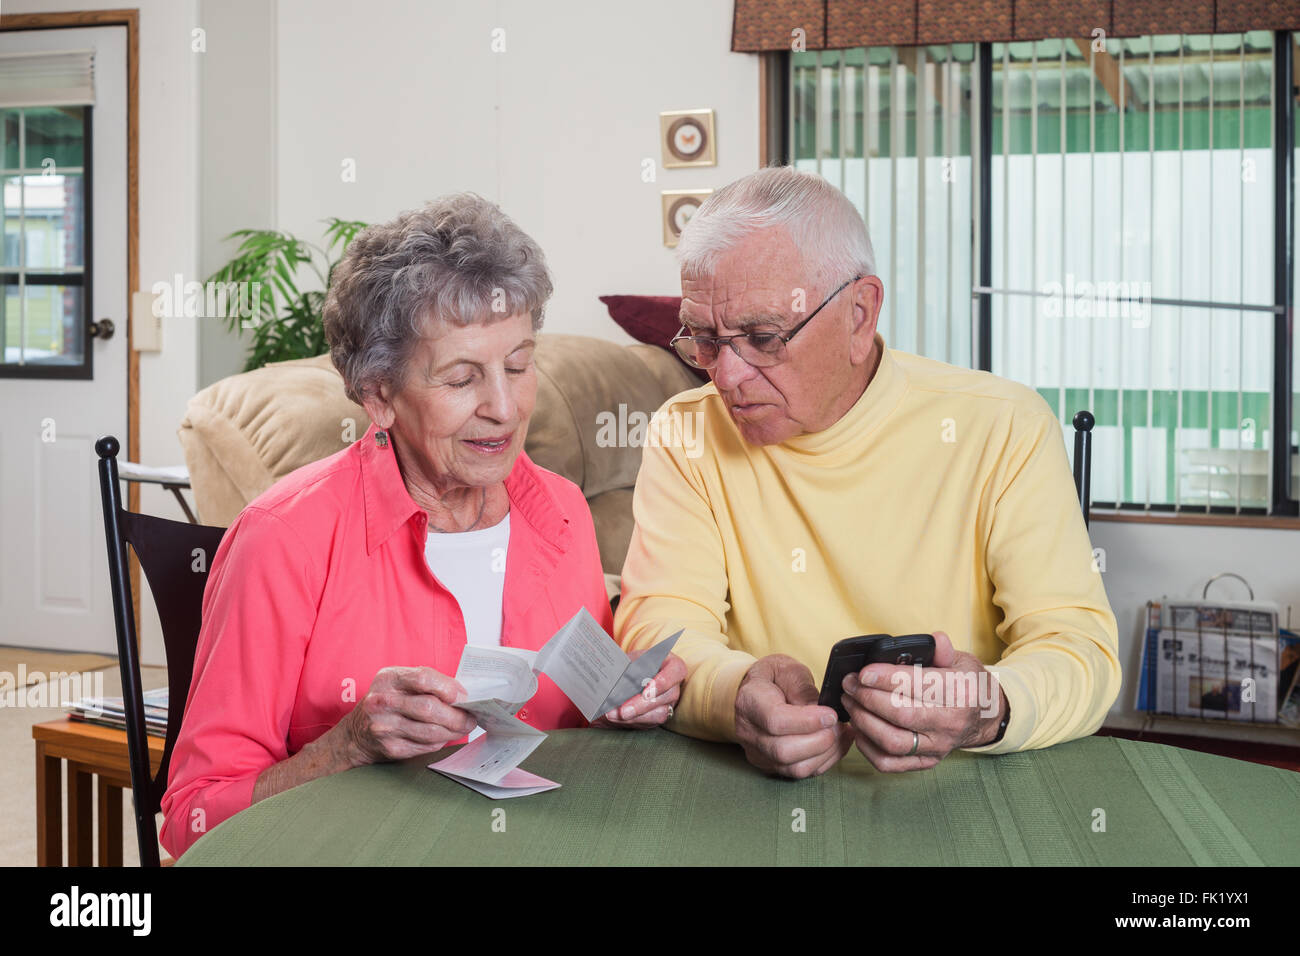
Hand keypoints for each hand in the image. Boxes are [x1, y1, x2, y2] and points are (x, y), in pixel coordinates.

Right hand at [339, 666, 478, 764]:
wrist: (357, 733)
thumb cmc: (389, 702)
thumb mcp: (401, 682)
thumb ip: (430, 682)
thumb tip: (464, 695)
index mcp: (389, 678)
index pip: (424, 678)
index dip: (449, 688)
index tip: (464, 697)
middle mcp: (383, 702)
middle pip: (430, 708)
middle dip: (457, 715)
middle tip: (471, 719)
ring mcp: (385, 727)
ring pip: (431, 731)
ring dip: (453, 731)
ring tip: (462, 728)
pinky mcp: (390, 748)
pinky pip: (425, 746)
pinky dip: (439, 742)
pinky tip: (443, 736)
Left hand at [591, 652, 685, 729]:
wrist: (623, 678)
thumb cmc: (629, 664)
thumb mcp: (628, 661)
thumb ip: (627, 668)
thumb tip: (616, 680)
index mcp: (671, 664)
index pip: (676, 670)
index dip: (662, 682)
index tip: (645, 692)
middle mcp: (674, 684)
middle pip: (667, 696)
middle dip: (642, 705)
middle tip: (622, 710)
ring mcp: (668, 702)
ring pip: (660, 713)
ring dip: (635, 716)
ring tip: (612, 714)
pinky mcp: (659, 715)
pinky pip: (649, 722)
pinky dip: (630, 720)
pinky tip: (615, 717)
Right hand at [734, 654, 852, 777]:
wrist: (758, 692)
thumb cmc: (775, 677)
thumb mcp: (789, 670)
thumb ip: (803, 689)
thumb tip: (821, 713)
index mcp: (749, 701)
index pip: (775, 720)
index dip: (807, 721)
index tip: (831, 714)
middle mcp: (748, 731)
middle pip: (784, 750)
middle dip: (820, 740)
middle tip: (838, 724)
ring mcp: (758, 752)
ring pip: (794, 768)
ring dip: (826, 753)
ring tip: (841, 733)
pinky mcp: (771, 765)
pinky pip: (801, 773)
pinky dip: (825, 761)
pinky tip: (836, 743)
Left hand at [840, 631, 1007, 772]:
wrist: (985, 717)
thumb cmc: (967, 685)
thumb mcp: (962, 660)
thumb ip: (943, 650)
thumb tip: (935, 639)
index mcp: (962, 693)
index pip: (919, 686)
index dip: (886, 678)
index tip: (863, 672)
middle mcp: (951, 723)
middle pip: (901, 714)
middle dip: (868, 697)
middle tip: (850, 683)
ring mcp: (938, 746)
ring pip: (892, 742)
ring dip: (863, 721)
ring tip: (850, 701)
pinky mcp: (926, 761)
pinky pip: (889, 763)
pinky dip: (867, 747)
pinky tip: (858, 727)